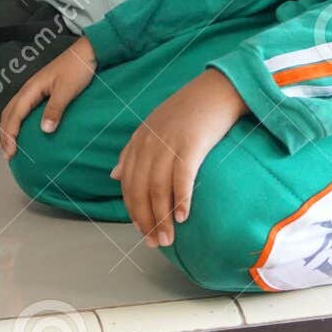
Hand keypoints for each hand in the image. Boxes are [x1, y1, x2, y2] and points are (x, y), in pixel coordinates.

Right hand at [0, 37, 96, 158]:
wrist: (86, 52)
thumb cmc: (78, 68)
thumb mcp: (67, 90)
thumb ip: (55, 109)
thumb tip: (45, 130)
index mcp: (31, 88)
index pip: (14, 114)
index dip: (10, 134)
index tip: (11, 151)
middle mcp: (28, 88)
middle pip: (8, 113)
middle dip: (4, 134)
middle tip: (7, 154)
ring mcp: (33, 89)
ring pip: (13, 110)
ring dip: (8, 128)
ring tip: (10, 145)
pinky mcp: (40, 90)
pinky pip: (22, 108)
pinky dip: (17, 121)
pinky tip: (23, 129)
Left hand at [112, 68, 246, 246]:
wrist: (217, 88)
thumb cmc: (190, 111)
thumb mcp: (154, 127)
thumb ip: (132, 151)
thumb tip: (113, 175)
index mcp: (139, 140)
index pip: (128, 182)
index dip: (133, 209)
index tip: (142, 231)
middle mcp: (149, 142)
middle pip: (140, 189)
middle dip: (146, 220)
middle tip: (156, 243)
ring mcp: (168, 142)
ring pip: (158, 188)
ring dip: (162, 218)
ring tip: (169, 239)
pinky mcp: (190, 143)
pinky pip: (181, 177)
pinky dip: (180, 199)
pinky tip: (183, 217)